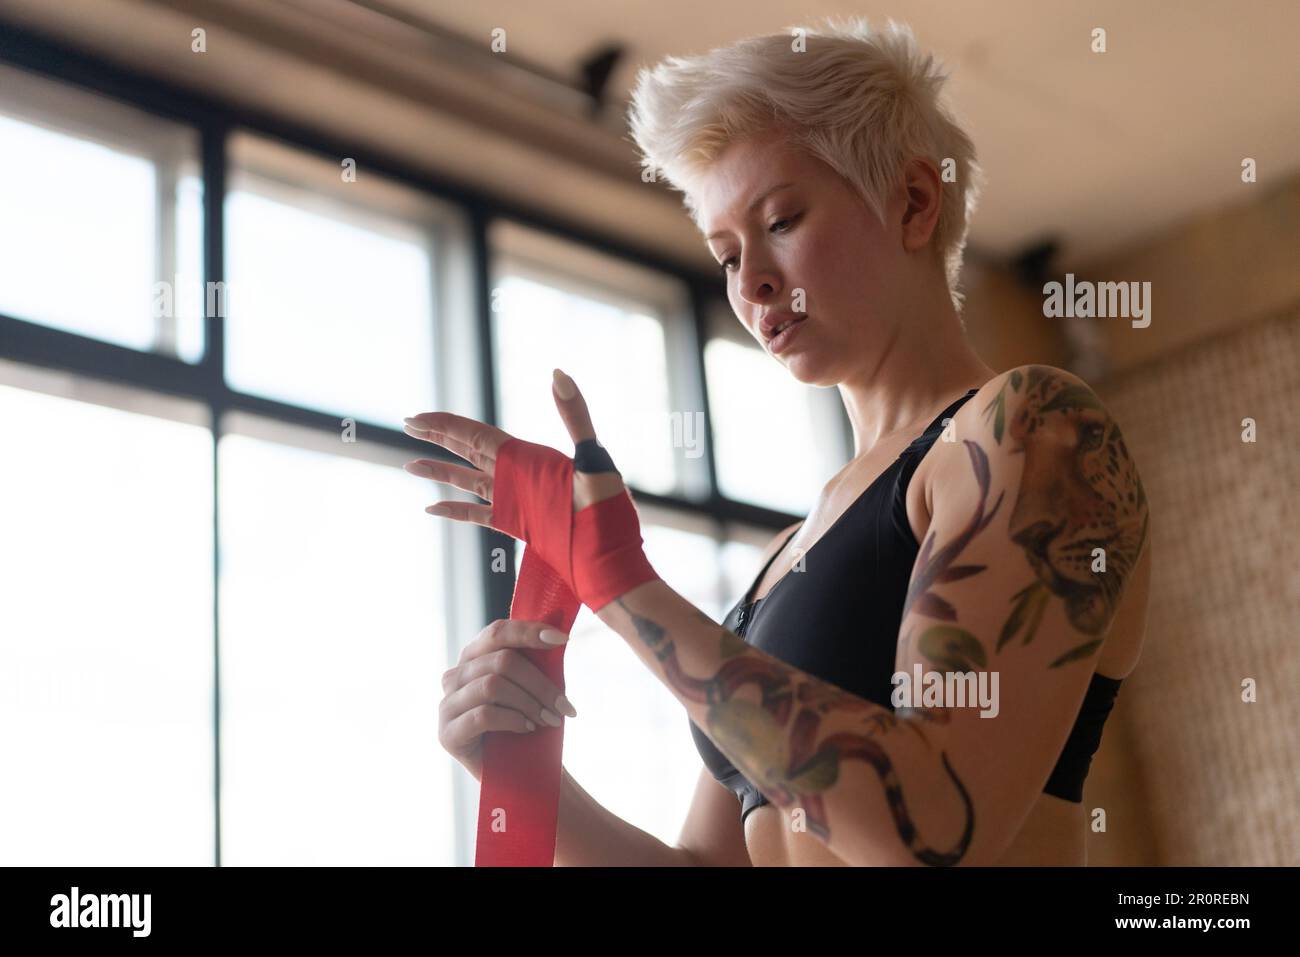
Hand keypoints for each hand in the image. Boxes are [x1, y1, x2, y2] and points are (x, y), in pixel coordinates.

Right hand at [402, 368, 625, 524]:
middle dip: (438, 437)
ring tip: (408, 465)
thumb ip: (575, 417)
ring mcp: (516, 500)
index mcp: (529, 457)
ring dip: (439, 472)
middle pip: (468, 450)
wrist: (613, 561)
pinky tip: (431, 509)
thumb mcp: (594, 458)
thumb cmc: (607, 511)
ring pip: (468, 481)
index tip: (417, 417)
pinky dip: (454, 510)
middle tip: (407, 425)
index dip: (446, 424)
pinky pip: (478, 514)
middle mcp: (518, 474)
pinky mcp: (518, 525)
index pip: (477, 435)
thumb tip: (558, 373)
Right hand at [438, 619, 578, 780]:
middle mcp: (454, 676)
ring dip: (530, 703)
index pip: (497, 632)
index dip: (529, 631)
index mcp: (473, 658)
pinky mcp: (447, 734)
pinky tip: (528, 728)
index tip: (562, 640)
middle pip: (501, 661)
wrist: (520, 774)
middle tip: (564, 707)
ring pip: (493, 685)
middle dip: (540, 683)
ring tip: (549, 720)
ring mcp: (446, 705)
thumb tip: (558, 633)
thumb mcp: (532, 686)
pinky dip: (513, 720)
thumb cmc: (527, 724)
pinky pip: (484, 714)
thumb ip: (535, 659)